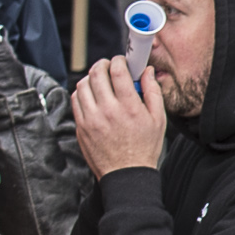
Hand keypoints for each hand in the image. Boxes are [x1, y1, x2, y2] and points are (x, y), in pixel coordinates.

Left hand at [70, 56, 167, 175]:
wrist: (126, 173)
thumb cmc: (144, 147)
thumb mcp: (158, 119)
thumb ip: (153, 92)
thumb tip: (147, 72)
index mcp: (129, 107)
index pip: (118, 72)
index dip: (119, 61)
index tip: (121, 61)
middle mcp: (107, 111)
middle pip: (96, 74)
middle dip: (102, 64)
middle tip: (108, 66)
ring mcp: (91, 118)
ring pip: (82, 85)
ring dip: (91, 77)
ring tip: (99, 80)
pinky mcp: (80, 126)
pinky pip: (75, 100)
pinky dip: (82, 92)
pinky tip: (92, 95)